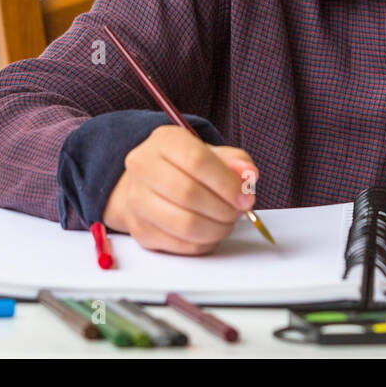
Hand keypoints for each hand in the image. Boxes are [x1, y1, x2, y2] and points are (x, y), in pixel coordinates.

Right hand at [101, 124, 258, 254]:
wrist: (149, 184)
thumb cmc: (186, 167)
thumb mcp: (212, 154)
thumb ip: (235, 162)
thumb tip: (249, 175)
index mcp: (164, 141)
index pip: (196, 161)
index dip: (227, 183)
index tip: (245, 198)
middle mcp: (143, 167)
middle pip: (188, 194)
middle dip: (223, 209)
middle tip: (237, 213)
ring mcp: (136, 200)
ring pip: (184, 224)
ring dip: (215, 229)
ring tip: (226, 224)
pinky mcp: (140, 230)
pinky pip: (180, 245)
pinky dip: (203, 244)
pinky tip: (210, 234)